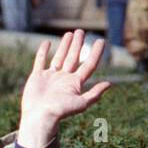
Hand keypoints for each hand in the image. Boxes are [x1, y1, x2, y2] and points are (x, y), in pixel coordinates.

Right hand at [16, 29, 111, 147]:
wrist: (39, 116)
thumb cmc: (60, 111)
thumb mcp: (81, 103)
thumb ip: (94, 94)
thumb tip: (110, 83)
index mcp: (75, 83)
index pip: (88, 64)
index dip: (96, 53)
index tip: (101, 41)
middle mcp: (64, 78)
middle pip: (73, 57)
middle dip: (77, 45)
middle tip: (81, 31)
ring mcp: (50, 77)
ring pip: (59, 57)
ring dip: (64, 45)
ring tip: (69, 34)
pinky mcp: (37, 77)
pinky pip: (40, 61)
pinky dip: (43, 52)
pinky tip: (47, 43)